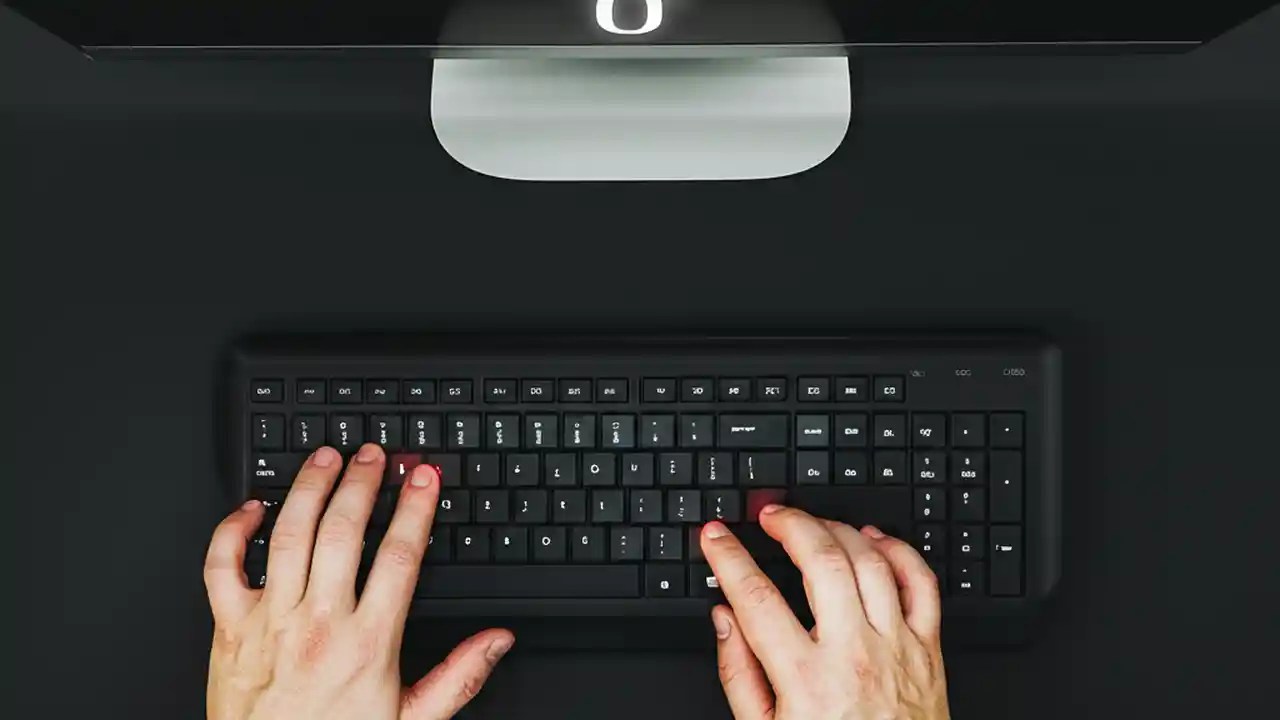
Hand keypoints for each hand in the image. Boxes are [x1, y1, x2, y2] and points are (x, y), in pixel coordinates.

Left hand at [203, 444, 513, 719]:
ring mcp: (270, 622)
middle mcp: (319, 624)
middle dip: (363, 483)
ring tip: (326, 459)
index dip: (416, 508)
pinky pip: (222, 567)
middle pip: (344, 531)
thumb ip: (458, 677)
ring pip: (289, 535)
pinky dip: (232, 530)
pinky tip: (253, 507)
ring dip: (309, 488)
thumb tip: (498, 641)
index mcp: (368, 643)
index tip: (423, 478)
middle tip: (374, 455)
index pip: (399, 556)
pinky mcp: (229, 629)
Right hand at [701, 507, 948, 719]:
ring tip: (814, 523)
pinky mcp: (927, 651)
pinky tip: (875, 540)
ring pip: (870, 563)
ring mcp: (895, 649)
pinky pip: (921, 585)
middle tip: (769, 516)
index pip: (757, 597)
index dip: (730, 557)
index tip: (717, 536)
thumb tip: (725, 620)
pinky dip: (899, 552)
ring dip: (839, 529)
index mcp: (805, 679)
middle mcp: (853, 656)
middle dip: (790, 524)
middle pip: (821, 563)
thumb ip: (740, 674)